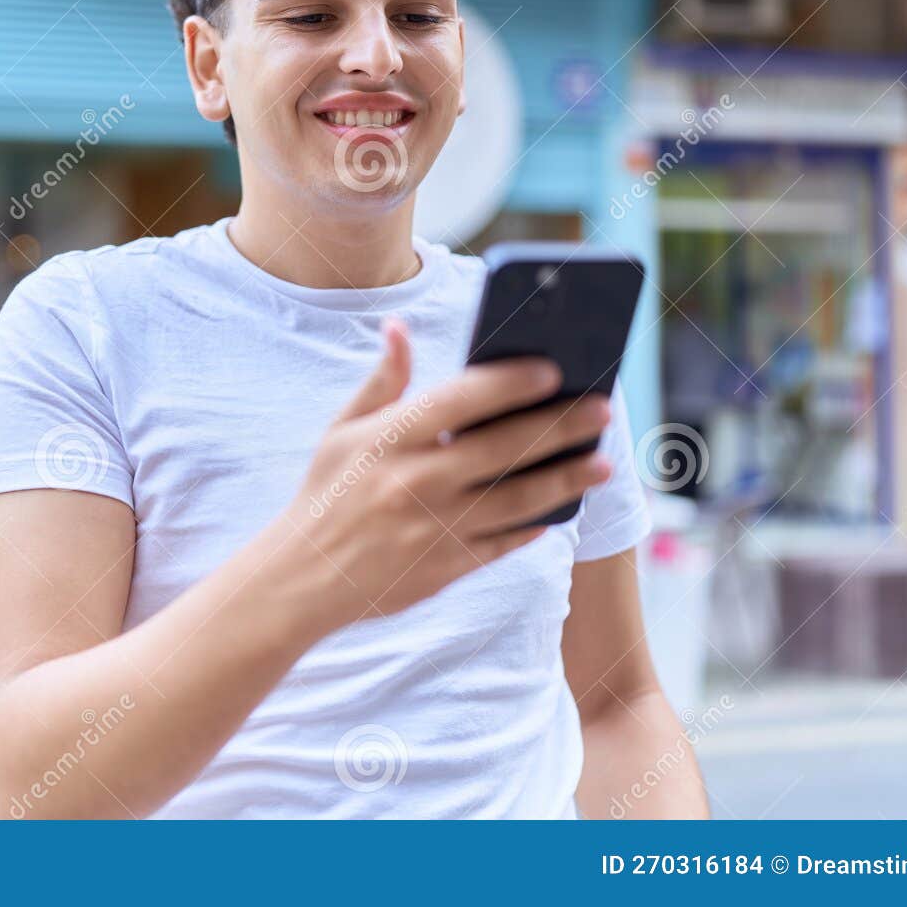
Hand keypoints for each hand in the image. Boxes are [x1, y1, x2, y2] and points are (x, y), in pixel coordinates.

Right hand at [270, 317, 612, 628]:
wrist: (303, 579)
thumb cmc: (326, 494)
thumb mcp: (342, 430)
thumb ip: (382, 381)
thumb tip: (400, 327)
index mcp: (388, 439)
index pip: (460, 400)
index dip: (509, 381)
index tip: (551, 368)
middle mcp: (415, 482)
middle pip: (503, 448)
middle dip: (559, 426)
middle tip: (600, 409)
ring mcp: (434, 528)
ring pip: (517, 499)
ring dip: (566, 479)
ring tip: (603, 464)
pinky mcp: (447, 568)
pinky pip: (505, 542)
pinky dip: (536, 524)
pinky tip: (563, 508)